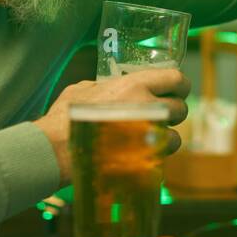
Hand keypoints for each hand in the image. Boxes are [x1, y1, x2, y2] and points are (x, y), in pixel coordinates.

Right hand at [34, 68, 190, 185]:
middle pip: (180, 108)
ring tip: (148, 140)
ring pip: (175, 134)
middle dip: (171, 114)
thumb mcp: (82, 90)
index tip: (174, 91)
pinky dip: (157, 156)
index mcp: (133, 85)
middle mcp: (147, 106)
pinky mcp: (145, 157)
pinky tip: (142, 154)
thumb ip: (102, 86)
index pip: (176, 79)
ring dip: (165, 137)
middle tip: (158, 118)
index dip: (178, 86)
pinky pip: (163, 156)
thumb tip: (108, 87)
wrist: (56, 148)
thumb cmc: (65, 118)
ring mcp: (147, 133)